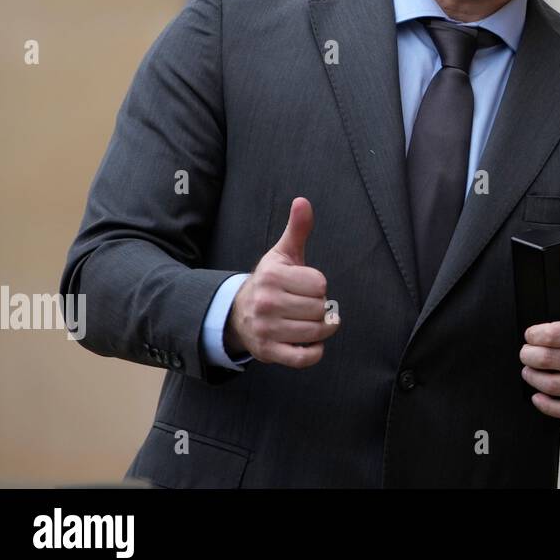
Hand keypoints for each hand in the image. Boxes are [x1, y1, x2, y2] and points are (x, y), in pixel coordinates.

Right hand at [224, 197, 339, 367]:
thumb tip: (303, 201)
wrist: (238, 313)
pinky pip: (304, 358)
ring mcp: (266, 329)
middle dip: (320, 308)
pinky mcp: (268, 352)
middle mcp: (266, 303)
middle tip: (306, 305)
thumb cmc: (270, 281)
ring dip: (321, 329)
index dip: (318, 286)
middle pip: (320, 309)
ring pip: (316, 332)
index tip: (305, 286)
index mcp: (272, 276)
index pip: (320, 285)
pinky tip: (312, 342)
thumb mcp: (282, 253)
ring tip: (312, 322)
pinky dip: (315, 352)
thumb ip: (297, 228)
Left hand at [519, 250, 559, 419]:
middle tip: (527, 353)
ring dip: (532, 377)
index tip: (531, 335)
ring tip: (531, 369)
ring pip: (550, 384)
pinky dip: (544, 402)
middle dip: (528, 356)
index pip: (552, 335)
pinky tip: (540, 392)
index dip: (533, 336)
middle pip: (546, 360)